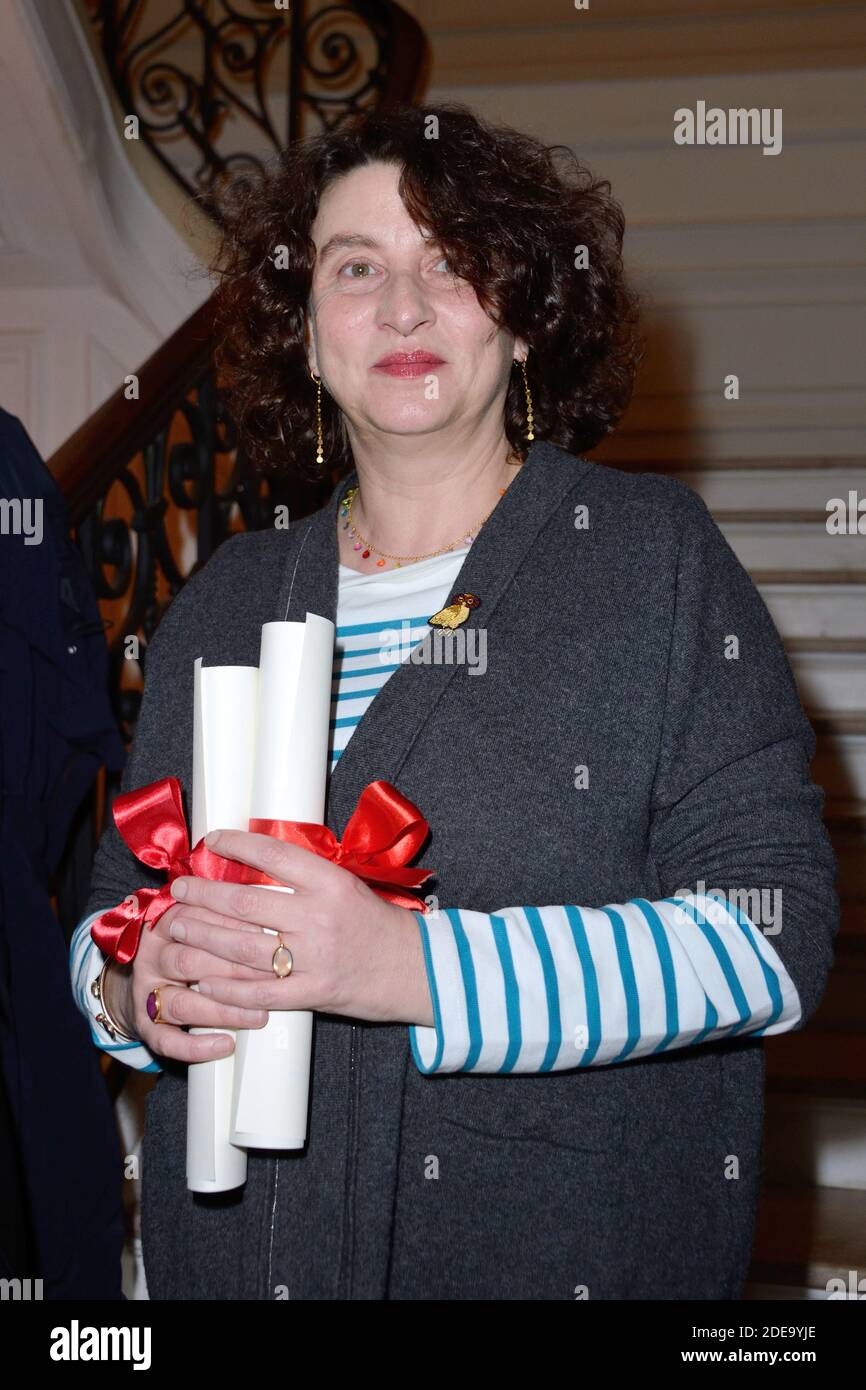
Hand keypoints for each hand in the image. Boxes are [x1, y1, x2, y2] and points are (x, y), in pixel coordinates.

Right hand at [103, 899, 269, 1063]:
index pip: (195, 920)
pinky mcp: (146, 1027)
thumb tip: (273, 913)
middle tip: (272, 981)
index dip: (232, 928)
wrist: (147, 983)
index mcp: (165, 924)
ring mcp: (145, 994)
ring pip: (181, 1004)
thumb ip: (229, 915)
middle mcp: (151, 958)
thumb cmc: (190, 947)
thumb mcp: (203, 922)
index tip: (266, 937)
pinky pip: (167, 1040)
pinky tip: (225, 1044)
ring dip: (223, 1011)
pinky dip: (197, 1046)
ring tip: (258, 1017)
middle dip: (233, 971)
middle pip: (187, 961)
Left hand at [165, 827, 433, 1026]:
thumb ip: (307, 877)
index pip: (274, 856)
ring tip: (176, 926)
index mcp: (331, 883)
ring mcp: (314, 958)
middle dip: (204, 895)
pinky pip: (259, 991)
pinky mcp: (313, 993)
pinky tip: (201, 977)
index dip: (237, 845)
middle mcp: (319, 918)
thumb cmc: (380, 925)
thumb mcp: (349, 886)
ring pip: (242, 948)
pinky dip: (226, 987)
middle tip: (178, 888)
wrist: (419, 970)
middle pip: (245, 904)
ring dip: (202, 937)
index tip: (212, 839)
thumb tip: (257, 862)